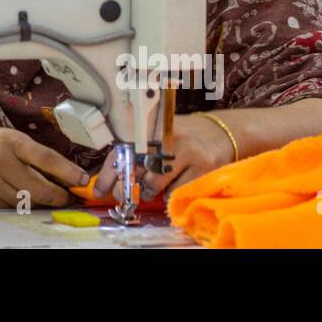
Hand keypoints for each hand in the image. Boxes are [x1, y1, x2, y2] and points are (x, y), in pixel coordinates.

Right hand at [0, 125, 91, 208]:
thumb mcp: (5, 138)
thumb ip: (30, 154)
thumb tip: (62, 174)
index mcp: (9, 140)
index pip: (45, 158)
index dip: (67, 172)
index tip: (82, 181)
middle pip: (38, 188)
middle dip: (57, 197)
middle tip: (67, 198)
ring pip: (24, 202)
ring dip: (38, 202)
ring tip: (42, 196)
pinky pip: (7, 206)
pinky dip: (16, 204)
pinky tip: (12, 193)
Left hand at [89, 112, 236, 204]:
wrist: (221, 132)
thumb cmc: (182, 137)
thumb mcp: (157, 135)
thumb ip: (135, 150)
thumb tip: (109, 176)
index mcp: (150, 127)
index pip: (121, 151)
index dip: (108, 174)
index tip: (100, 191)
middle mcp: (166, 137)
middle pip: (135, 170)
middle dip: (126, 187)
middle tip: (125, 194)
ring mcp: (185, 151)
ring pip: (155, 184)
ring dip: (151, 191)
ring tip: (155, 185)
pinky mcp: (202, 166)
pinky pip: (176, 192)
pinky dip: (171, 195)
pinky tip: (175, 185)